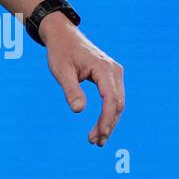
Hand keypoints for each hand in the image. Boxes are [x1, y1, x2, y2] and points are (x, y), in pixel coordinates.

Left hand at [42, 18, 124, 146]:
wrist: (63, 36)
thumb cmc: (61, 52)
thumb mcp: (61, 71)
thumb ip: (71, 90)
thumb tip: (78, 111)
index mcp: (104, 68)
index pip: (111, 99)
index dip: (106, 119)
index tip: (100, 134)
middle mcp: (114, 70)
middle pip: (117, 104)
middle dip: (108, 125)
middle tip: (95, 142)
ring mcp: (115, 73)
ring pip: (118, 103)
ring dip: (109, 122)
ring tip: (97, 139)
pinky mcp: (112, 76)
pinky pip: (114, 98)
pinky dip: (108, 113)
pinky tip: (100, 126)